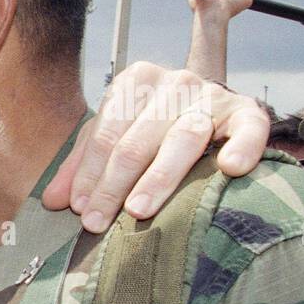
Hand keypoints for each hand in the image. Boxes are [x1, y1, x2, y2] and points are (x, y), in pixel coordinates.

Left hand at [43, 62, 268, 232]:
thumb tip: (53, 201)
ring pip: (183, 138)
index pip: (106, 133)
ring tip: (138, 210)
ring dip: (159, 177)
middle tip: (98, 222)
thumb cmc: (149, 131)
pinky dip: (243, 145)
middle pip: (138, 140)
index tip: (79, 209)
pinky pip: (250, 127)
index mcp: (135, 81)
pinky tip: (231, 168)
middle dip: (113, 185)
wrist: (208, 111)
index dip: (89, 172)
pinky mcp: (246, 111)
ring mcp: (212, 96)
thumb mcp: (110, 140)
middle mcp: (174, 82)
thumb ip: (81, 167)